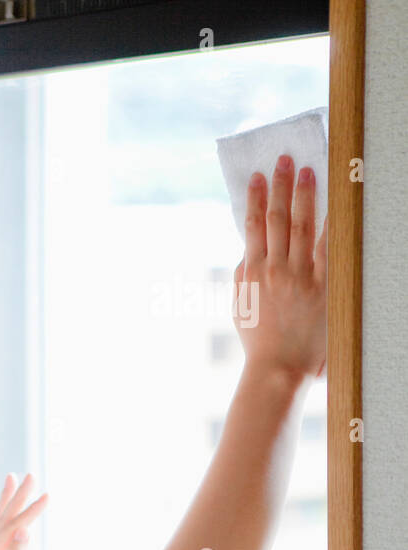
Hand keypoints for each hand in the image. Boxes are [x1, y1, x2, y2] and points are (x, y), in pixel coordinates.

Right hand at [232, 154, 327, 382]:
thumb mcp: (239, 305)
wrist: (278, 365)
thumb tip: (248, 250)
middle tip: (285, 160)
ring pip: (302, 227)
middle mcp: (275, 269)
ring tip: (308, 172)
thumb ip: (243, 275)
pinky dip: (329, 225)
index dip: (256, 198)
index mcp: (252, 273)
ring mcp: (301, 276)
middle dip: (281, 187)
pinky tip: (333, 205)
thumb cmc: (258, 338)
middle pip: (278, 219)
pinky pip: (328, 248)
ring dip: (304, 196)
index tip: (258, 176)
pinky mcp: (323, 286)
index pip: (253, 225)